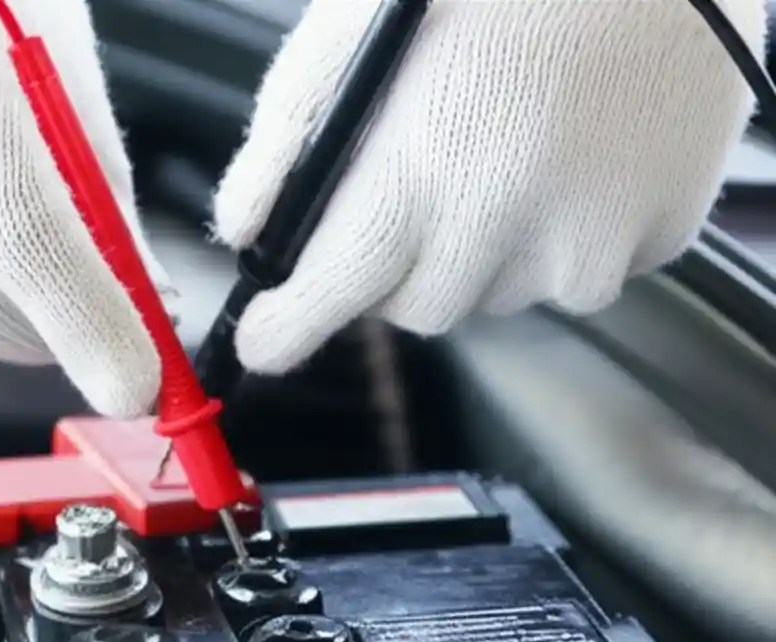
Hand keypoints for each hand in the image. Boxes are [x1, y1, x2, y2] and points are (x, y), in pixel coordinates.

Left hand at [214, 0, 767, 373]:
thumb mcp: (352, 35)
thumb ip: (284, 145)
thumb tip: (245, 232)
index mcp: (417, 169)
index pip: (329, 296)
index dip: (287, 327)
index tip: (264, 343)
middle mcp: (502, 224)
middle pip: (416, 309)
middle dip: (392, 273)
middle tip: (408, 195)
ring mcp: (590, 241)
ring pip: (498, 297)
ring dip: (480, 254)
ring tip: (502, 152)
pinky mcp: (661, 234)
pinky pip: (580, 275)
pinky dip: (558, 237)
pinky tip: (569, 155)